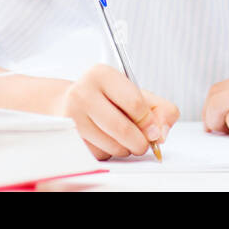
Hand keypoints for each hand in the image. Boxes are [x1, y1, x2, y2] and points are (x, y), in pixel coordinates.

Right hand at [56, 64, 179, 159]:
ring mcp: (71, 116)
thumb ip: (161, 109)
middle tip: (143, 143)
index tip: (153, 130)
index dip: (149, 122)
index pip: (134, 103)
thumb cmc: (107, 98)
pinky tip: (105, 140)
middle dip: (140, 142)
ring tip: (123, 139)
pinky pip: (98, 154)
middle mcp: (82, 93)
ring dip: (125, 149)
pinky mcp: (68, 137)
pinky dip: (109, 152)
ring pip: (111, 145)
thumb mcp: (136, 94)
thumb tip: (161, 134)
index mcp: (102, 75)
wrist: (68, 102)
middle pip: (122, 128)